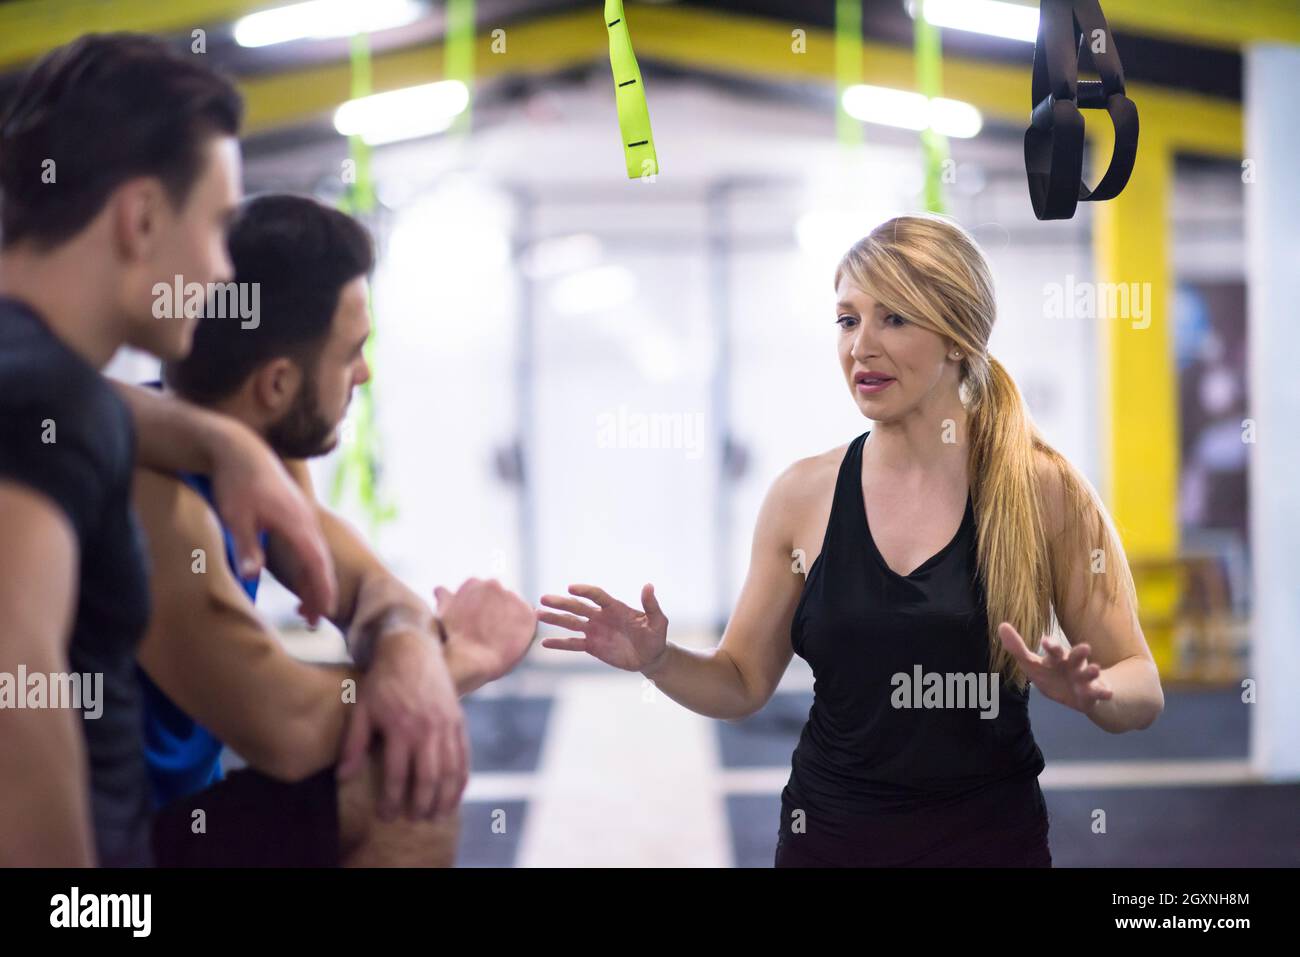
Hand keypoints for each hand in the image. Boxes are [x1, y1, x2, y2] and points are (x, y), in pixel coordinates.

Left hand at [206, 417, 336, 624]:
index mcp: (297, 523)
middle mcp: (307, 521)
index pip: (316, 563)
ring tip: (305, 609)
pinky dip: (308, 567)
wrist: (240, 449)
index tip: (323, 612)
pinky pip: (308, 546)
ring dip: (313, 581)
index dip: (320, 589)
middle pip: (321, 563)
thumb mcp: (236, 517)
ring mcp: (303, 517)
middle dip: (320, 592)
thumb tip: (252, 575)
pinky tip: (299, 578)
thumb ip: (248, 546)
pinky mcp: (296, 515)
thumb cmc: (236, 483)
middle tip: (314, 621)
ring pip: (316, 555)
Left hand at [337, 630, 467, 820]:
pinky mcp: (458, 721)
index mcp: (401, 728)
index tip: (387, 815)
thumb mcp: (361, 710)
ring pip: (451, 771)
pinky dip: (461, 779)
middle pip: (429, 778)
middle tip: (414, 819)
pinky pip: (464, 756)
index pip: (398, 776)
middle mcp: (428, 728)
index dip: (393, 800)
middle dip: (422, 804)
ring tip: (436, 815)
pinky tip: (454, 794)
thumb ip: (354, 745)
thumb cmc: (381, 681)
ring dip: (445, 797)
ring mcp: (447, 725)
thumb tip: (343, 778)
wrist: (412, 649)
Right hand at [434, 579, 535, 685]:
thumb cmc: (453, 640)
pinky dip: (524, 629)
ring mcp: (511, 597)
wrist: (469, 659)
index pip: (484, 594)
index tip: (478, 626)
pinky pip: (529, 619)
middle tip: (489, 634)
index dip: (482, 612)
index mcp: (473, 583)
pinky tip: (512, 641)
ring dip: (511, 620)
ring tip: (500, 639)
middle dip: (496, 613)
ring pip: (515, 608)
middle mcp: (493, 585)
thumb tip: (440, 589)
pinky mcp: (527, 613)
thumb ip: (446, 598)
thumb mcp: (444, 614)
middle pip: (500, 599)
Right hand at [537, 584, 667, 672]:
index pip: (596, 596)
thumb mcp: (658, 621)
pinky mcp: (591, 646)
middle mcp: (601, 617)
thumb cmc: (655, 637)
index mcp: (615, 607)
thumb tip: (648, 586)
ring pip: (571, 623)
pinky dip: (559, 644)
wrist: (650, 657)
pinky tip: (544, 643)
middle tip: (544, 599)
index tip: (571, 588)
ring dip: (555, 619)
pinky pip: (573, 644)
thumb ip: (651, 605)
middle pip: (578, 607)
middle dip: (561, 603)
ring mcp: (594, 631)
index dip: (584, 591)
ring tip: (539, 614)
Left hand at [997, 622, 1112, 713]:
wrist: (1076, 694)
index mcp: (1057, 657)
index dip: (1050, 646)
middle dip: (1079, 652)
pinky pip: (1099, 692)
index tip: (1045, 642)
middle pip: (1076, 656)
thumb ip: (1017, 648)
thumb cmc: (1051, 674)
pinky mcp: (1093, 692)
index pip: (1053, 650)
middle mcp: (1073, 664)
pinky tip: (1108, 694)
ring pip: (1089, 672)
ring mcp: (1084, 678)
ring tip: (1096, 668)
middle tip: (1084, 647)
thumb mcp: (1032, 664)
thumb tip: (1001, 625)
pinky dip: (1104, 693)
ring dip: (1092, 671)